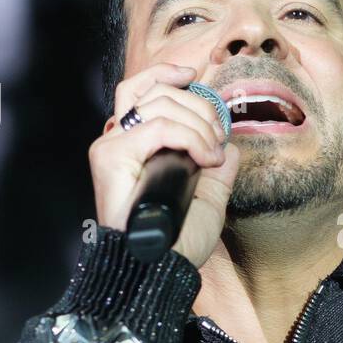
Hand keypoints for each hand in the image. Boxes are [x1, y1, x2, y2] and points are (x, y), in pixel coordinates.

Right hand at [90, 62, 239, 268]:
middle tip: (219, 137)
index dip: (167, 75)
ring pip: (160, 104)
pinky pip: (159, 127)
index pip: (142, 90)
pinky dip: (190, 137)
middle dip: (200, 107)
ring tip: (212, 155)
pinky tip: (205, 159)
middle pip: (157, 92)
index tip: (193, 76)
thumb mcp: (209, 200)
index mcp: (134, 147)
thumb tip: (232, 147)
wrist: (160, 267)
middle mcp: (118, 141)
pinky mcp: (110, 156)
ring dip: (200, 124)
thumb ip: (220, 171)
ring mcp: (111, 147)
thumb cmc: (177, 241)